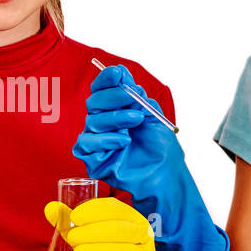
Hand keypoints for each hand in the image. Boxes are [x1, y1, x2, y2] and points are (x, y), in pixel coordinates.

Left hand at [44, 198, 159, 250]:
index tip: (75, 217)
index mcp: (132, 222)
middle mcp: (144, 240)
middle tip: (72, 238)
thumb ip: (70, 224)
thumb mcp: (88, 241)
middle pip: (123, 230)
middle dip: (95, 231)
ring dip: (100, 250)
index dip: (94, 210)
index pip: (116, 208)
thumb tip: (50, 208)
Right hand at [72, 64, 227, 250]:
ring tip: (135, 124)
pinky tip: (122, 141)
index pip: (102, 88)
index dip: (106, 79)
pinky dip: (104, 139)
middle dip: (114, 98)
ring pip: (91, 120)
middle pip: (94, 101)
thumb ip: (134, 95)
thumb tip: (121, 73)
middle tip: (133, 100)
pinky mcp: (93, 158)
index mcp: (117, 109)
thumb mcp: (152, 115)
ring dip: (115, 118)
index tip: (117, 74)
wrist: (165, 177)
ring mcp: (97, 140)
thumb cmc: (160, 149)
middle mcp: (104, 122)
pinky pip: (86, 143)